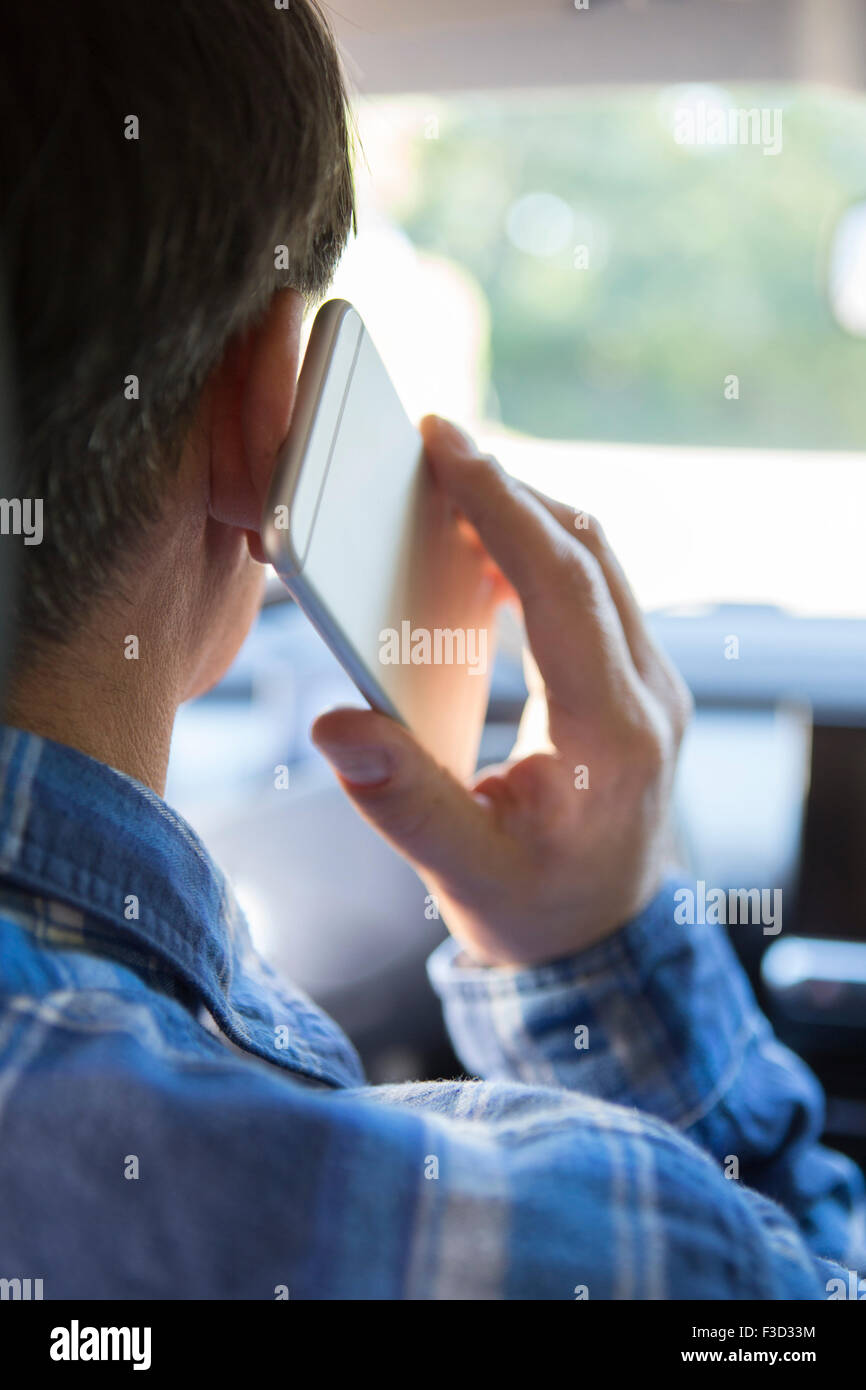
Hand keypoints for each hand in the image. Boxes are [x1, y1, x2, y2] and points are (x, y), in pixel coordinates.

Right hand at [311, 415, 691, 966]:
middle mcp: (650, 696)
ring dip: (528, 515)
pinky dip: (541, 552)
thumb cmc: (530, 908)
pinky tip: (487, 550)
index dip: (503, 506)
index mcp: (613, 734)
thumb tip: (336, 725)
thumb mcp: (460, 870)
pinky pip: (596, 589)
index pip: (563, 586)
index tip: (448, 444)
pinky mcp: (637, 682)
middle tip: (434, 447)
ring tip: (451, 488)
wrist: (600, 939)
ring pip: (598, 562)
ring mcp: (653, 685)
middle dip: (510, 491)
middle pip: (589, 554)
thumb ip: (400, 799)